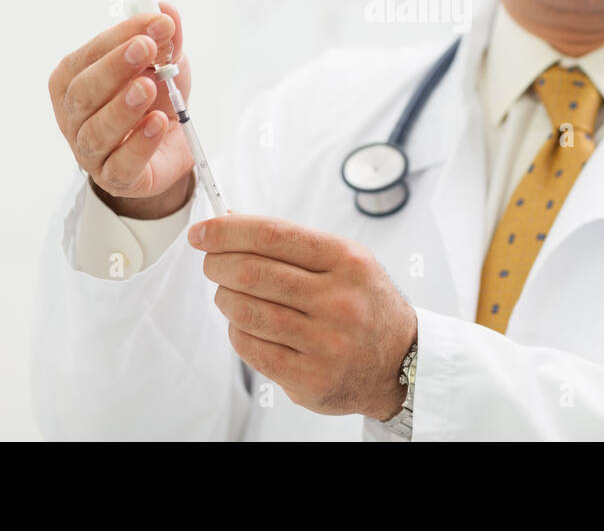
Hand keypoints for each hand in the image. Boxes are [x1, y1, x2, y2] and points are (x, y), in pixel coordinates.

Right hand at [47, 0, 194, 217]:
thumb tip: (166, 9)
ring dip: (123, 107)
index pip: (88, 55)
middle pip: (84, 93)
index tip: (157, 23)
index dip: (120, 37)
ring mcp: (89, 150)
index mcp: (72, 79)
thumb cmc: (153, 97)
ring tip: (149, 86)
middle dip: (115, 68)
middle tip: (147, 48)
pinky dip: (139, 144)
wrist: (169, 144)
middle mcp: (72, 115)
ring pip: (98, 131)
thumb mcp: (162, 62)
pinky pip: (121, 164)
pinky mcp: (114, 177)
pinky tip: (157, 123)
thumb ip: (164, 38)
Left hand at [188, 214, 415, 420]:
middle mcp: (339, 300)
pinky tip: (244, 323)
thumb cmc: (365, 303)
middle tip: (211, 263)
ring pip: (246, 312)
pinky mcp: (311, 378)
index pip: (273, 235)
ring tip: (228, 293)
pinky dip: (237, 330)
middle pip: (253, 273)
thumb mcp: (347, 261)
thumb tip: (233, 225)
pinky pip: (252, 348)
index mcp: (347, 261)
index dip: (228, 231)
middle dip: (218, 263)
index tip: (202, 232)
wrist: (401, 360)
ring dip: (224, 298)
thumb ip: (294, 245)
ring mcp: (326, 342)